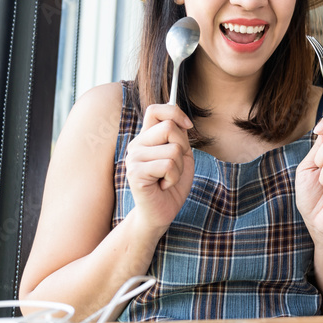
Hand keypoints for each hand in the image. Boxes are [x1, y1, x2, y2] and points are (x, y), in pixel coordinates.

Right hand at [124, 105, 194, 232]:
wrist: (161, 212)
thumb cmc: (172, 184)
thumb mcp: (181, 155)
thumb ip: (179, 136)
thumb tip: (181, 120)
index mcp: (146, 137)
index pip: (155, 110)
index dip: (175, 112)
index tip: (188, 126)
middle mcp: (136, 145)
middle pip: (169, 127)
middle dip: (183, 148)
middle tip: (174, 166)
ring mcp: (134, 158)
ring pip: (173, 150)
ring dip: (178, 168)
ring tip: (167, 178)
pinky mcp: (135, 173)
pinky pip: (168, 165)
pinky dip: (173, 178)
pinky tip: (163, 186)